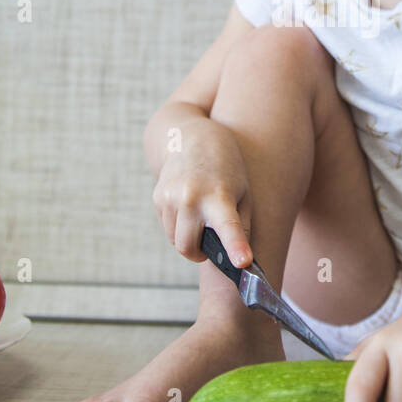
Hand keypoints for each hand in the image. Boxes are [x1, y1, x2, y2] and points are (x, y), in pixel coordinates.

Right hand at [151, 124, 253, 267]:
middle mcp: (191, 196)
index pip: (228, 227)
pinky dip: (178, 227)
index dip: (235, 247)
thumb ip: (241, 226)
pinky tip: (188, 207)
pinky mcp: (157, 197)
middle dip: (199, 253)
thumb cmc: (227, 170)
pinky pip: (167, 228)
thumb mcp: (243, 193)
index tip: (243, 263)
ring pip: (175, 241)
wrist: (193, 138)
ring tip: (201, 219)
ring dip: (188, 239)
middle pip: (188, 247)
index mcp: (220, 196)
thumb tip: (239, 262)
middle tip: (211, 246)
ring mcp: (170, 196)